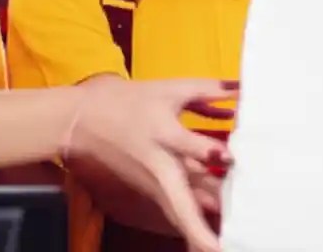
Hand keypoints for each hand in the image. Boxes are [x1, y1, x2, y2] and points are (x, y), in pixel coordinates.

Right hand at [65, 77, 236, 251]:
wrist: (82, 121)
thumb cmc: (126, 102)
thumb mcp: (169, 89)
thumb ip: (208, 89)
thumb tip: (240, 88)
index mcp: (163, 133)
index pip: (189, 146)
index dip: (211, 151)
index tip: (229, 158)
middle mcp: (160, 165)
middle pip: (180, 204)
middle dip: (198, 231)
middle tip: (220, 249)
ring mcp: (154, 183)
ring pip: (180, 213)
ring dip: (198, 233)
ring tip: (222, 247)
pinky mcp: (151, 191)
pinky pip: (177, 211)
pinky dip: (193, 226)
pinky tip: (212, 239)